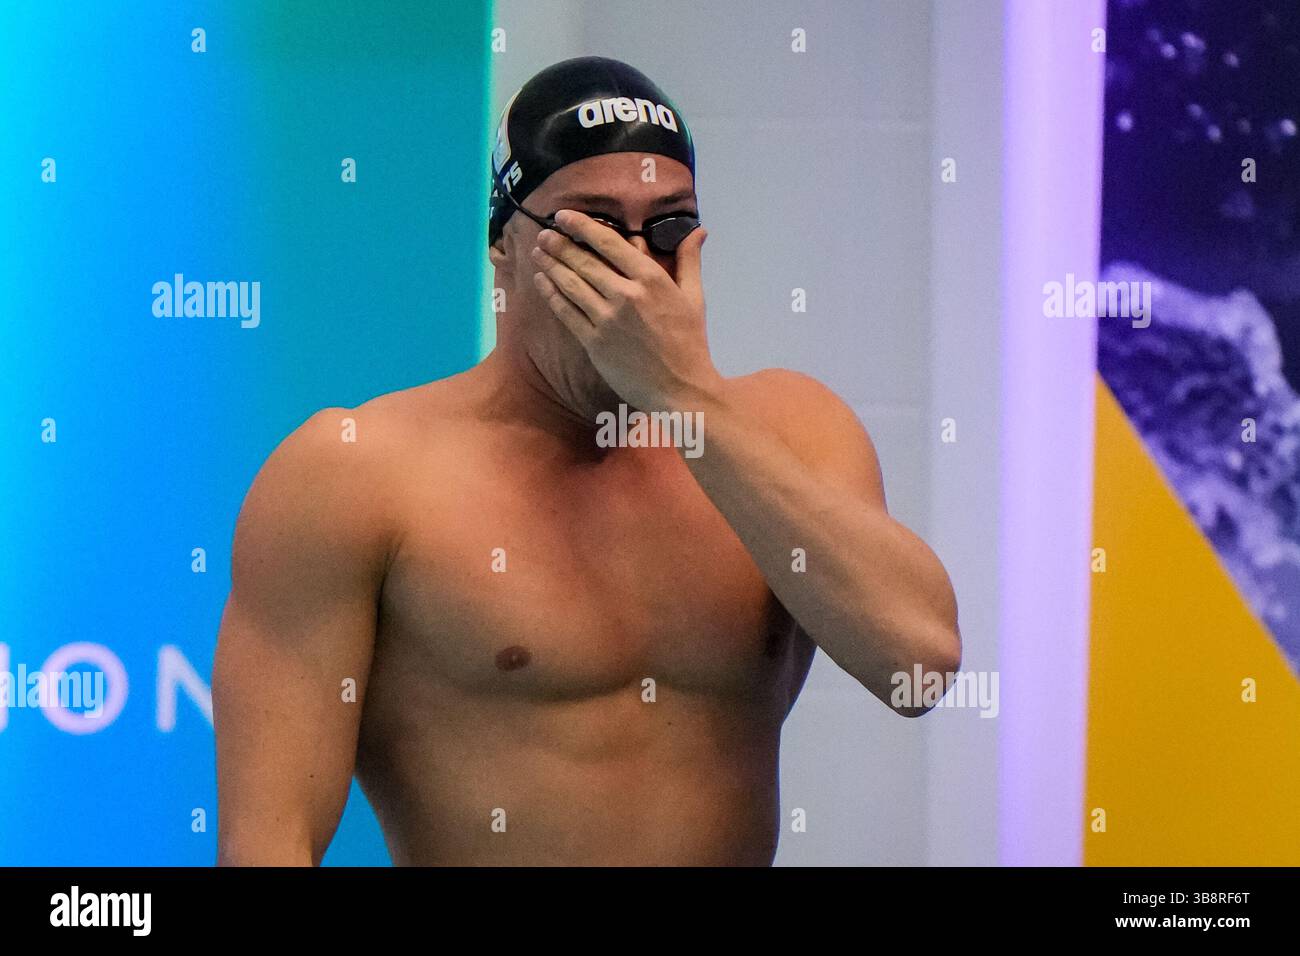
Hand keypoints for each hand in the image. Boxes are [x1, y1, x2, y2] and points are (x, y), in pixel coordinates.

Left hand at [530, 209, 721, 412]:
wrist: (681, 390)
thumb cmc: (690, 343)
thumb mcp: (695, 298)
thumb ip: (690, 261)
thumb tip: (699, 231)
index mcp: (651, 280)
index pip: (609, 243)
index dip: (582, 226)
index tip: (565, 215)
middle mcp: (626, 295)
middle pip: (584, 262)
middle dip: (559, 244)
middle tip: (543, 233)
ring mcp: (607, 320)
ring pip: (571, 284)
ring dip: (550, 265)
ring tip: (538, 252)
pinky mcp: (594, 343)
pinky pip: (567, 313)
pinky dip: (552, 294)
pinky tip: (542, 282)